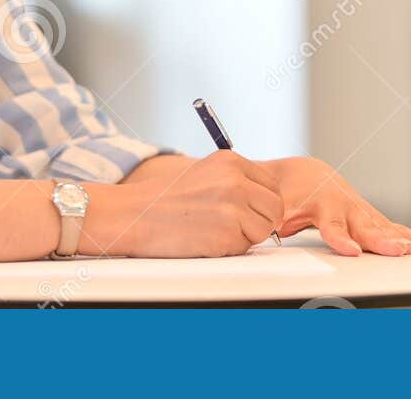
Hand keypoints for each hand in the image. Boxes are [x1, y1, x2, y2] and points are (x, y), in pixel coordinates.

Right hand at [90, 150, 284, 257]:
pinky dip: (229, 249)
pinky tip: (206, 239)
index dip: (265, 203)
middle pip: (275, 209)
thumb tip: (269, 201)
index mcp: (231, 162)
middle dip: (262, 222)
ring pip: (264, 230)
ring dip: (246, 237)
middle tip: (239, 227)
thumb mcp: (206, 173)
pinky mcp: (227, 235)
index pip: (272, 186)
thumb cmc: (167, 198)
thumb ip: (238, 181)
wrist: (135, 214)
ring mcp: (233, 208)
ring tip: (216, 231)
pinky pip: (244, 248)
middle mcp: (235, 181)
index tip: (253, 212)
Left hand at [265, 156, 410, 256]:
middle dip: (382, 240)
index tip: (351, 250)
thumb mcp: (275, 207)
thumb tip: (268, 228)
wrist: (299, 174)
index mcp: (320, 203)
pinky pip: (388, 225)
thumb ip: (276, 219)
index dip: (341, 238)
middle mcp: (343, 204)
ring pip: (382, 224)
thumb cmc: (285, 191)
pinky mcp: (365, 214)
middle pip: (365, 225)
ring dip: (402, 237)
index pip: (331, 224)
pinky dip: (406, 235)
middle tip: (400, 251)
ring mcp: (357, 208)